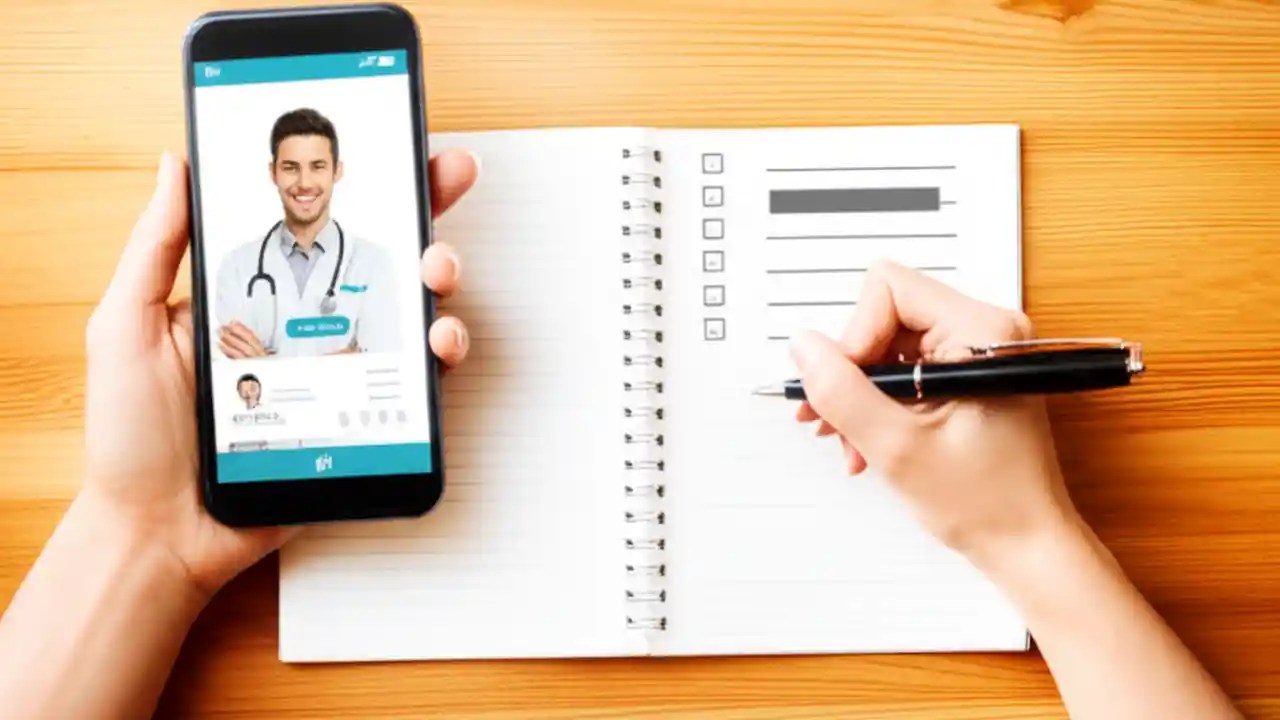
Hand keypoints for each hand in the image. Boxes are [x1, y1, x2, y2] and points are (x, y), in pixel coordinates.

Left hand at [80, 148, 478, 599]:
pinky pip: (414, 381)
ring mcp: (337, 370)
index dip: (357, 182)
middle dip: (423, 210)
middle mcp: (303, 325)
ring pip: (409, 312)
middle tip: (445, 181)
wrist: (160, 532)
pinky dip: (440, 357)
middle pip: (377, 256)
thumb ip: (156, 245)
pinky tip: (435, 345)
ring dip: (439, 279)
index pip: (312, 225)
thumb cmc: (132, 438)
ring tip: (436, 273)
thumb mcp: (126, 324)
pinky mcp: (361, 415)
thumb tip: (175, 164)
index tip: (392, 143)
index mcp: (251, 294)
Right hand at [790, 261, 1074, 562]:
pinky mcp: (970, 374)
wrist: (1026, 543)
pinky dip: (881, 403)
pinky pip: (907, 369)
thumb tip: (805, 348)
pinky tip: (872, 440)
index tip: (845, 385)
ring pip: (890, 346)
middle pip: (886, 317)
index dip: (854, 337)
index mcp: (984, 333)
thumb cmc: (990, 503)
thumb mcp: (897, 447)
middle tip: (834, 417)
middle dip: (853, 372)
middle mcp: (987, 331)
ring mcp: (979, 352)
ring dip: (862, 394)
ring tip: (854, 440)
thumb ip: (843, 392)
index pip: (889, 290)